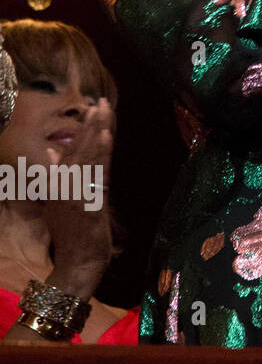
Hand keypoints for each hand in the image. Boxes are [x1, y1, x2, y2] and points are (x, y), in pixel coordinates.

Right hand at [43, 98, 114, 298]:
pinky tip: (105, 138)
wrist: (77, 262)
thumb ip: (58, 177)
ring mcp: (76, 194)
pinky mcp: (89, 203)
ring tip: (103, 111)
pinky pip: (97, 174)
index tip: (91, 109)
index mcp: (57, 186)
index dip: (82, 130)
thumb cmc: (72, 234)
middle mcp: (64, 188)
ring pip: (87, 157)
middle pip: (78, 150)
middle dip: (90, 124)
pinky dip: (101, 154)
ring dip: (96, 132)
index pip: (71, 152)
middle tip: (100, 102)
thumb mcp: (60, 204)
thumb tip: (53, 153)